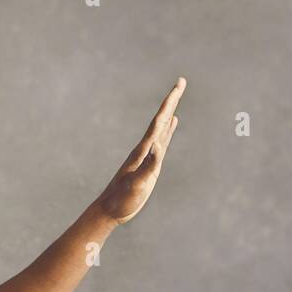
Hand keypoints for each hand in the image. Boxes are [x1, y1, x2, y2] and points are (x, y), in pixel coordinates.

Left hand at [95, 77, 185, 224]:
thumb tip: (158, 146)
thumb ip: (148, 166)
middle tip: (182, 81)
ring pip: (162, 128)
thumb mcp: (136, 184)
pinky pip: (162, 141)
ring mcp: (147, 155)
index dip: (169, 103)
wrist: (109, 209)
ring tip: (176, 98)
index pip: (158, 121)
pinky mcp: (149, 164)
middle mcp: (145, 149)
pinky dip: (168, 130)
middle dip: (172, 100)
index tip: (179, 85)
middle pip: (161, 119)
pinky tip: (172, 123)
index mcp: (143, 151)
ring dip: (170, 112)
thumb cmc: (121, 200)